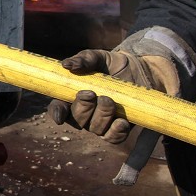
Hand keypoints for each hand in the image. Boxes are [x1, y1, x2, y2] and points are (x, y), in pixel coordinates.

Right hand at [48, 49, 178, 144]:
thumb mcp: (97, 57)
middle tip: (91, 93)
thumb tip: (67, 65)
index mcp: (72, 97)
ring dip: (101, 115)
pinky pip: (113, 138)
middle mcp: (84, 113)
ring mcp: (101, 123)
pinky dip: (116, 131)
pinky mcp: (118, 129)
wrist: (138, 71)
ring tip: (110, 100)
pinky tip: (122, 122)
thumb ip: (82, 59)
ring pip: (96, 128)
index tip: (60, 114)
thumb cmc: (112, 64)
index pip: (59, 108)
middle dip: (83, 108)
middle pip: (77, 120)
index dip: (57, 113)